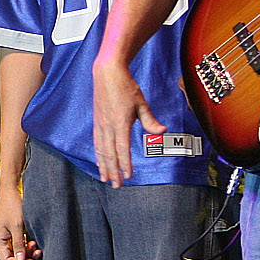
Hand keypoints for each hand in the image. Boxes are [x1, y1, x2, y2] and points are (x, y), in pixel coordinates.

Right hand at [0, 185, 38, 259]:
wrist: (11, 189)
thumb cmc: (12, 205)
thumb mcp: (17, 226)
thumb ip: (18, 244)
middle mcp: (1, 239)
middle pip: (13, 256)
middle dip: (26, 256)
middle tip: (37, 252)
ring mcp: (7, 235)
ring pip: (18, 250)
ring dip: (28, 251)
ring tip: (36, 244)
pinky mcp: (13, 231)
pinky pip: (20, 243)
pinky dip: (27, 244)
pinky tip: (34, 240)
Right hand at [93, 57, 164, 187]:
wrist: (107, 73)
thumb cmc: (126, 87)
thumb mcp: (141, 103)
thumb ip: (150, 120)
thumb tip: (163, 130)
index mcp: (120, 122)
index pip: (122, 147)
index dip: (125, 163)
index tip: (128, 175)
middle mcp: (108, 125)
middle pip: (109, 153)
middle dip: (113, 171)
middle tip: (116, 186)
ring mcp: (100, 124)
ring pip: (101, 150)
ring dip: (103, 166)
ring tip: (105, 179)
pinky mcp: (97, 122)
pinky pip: (97, 142)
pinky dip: (98, 155)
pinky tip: (100, 162)